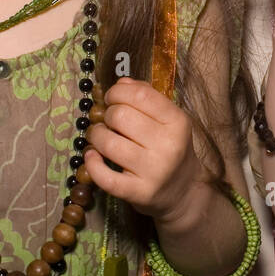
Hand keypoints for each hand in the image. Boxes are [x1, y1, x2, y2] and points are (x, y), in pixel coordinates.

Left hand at [83, 77, 206, 226]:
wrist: (183, 191)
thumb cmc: (171, 148)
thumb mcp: (168, 119)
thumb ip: (146, 96)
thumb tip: (121, 82)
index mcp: (177, 122)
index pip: (141, 96)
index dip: (118, 92)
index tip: (112, 98)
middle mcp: (168, 145)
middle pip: (120, 116)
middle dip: (107, 115)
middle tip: (108, 121)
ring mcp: (154, 171)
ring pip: (108, 143)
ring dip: (96, 136)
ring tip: (99, 137)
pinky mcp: (138, 193)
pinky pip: (105, 176)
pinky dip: (92, 164)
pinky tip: (92, 156)